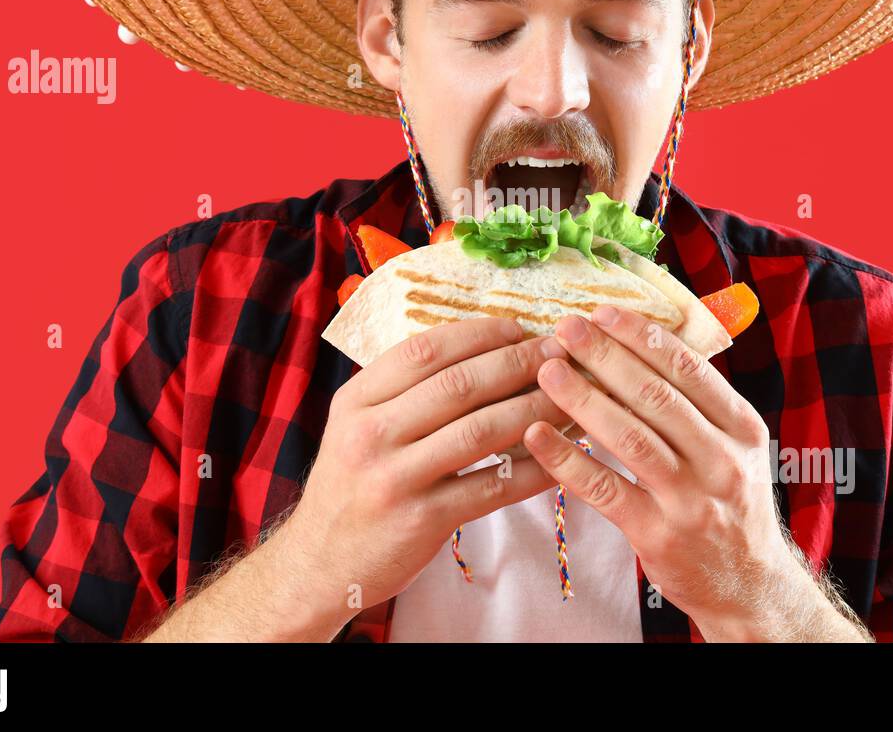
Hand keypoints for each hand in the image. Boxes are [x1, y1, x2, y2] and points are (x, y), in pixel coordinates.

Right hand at [275, 316, 570, 635]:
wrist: (321, 562)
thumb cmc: (352, 486)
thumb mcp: (356, 427)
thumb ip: (402, 392)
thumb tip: (480, 351)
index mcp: (356, 401)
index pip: (424, 351)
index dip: (478, 335)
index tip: (518, 329)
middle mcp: (371, 434)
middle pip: (459, 385)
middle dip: (518, 364)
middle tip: (559, 354)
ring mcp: (395, 478)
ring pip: (482, 431)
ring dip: (535, 410)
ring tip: (570, 399)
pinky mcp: (422, 521)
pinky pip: (492, 487)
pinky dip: (533, 470)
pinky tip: (561, 458)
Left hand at [524, 305, 870, 641]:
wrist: (749, 584)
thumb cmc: (730, 504)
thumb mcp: (734, 447)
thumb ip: (696, 403)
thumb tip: (640, 342)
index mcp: (741, 428)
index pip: (689, 369)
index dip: (642, 336)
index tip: (603, 311)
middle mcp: (722, 460)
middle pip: (657, 396)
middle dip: (606, 356)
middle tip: (566, 328)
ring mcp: (692, 500)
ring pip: (631, 438)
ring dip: (584, 400)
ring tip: (547, 371)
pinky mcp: (659, 534)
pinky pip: (606, 489)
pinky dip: (568, 461)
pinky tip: (537, 436)